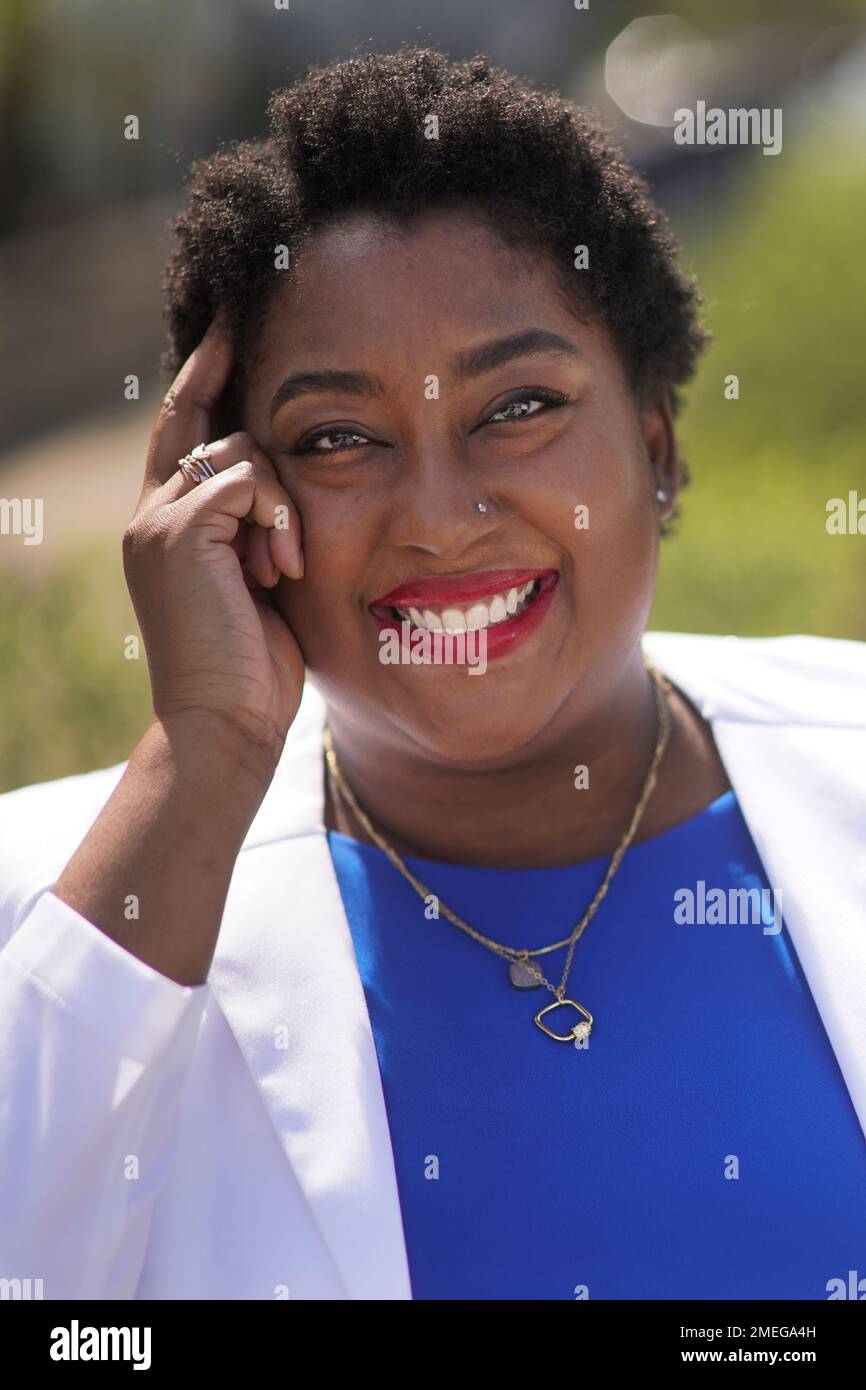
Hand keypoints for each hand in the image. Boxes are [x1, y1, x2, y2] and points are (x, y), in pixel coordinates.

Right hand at [123, 318, 304, 770]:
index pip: (183, 427)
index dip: (205, 372)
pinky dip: (281, 518)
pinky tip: (283, 568)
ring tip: (285, 571)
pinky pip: (250, 478)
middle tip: (266, 377)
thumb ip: (261, 529)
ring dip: (284, 505)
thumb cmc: (256, 667)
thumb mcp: (263, 583)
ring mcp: (157, 518)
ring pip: (241, 448)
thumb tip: (288, 486)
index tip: (231, 324)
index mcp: (169, 525)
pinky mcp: (178, 529)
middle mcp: (151, 512)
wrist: (225, 722)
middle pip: (212, 424)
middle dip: (250, 411)